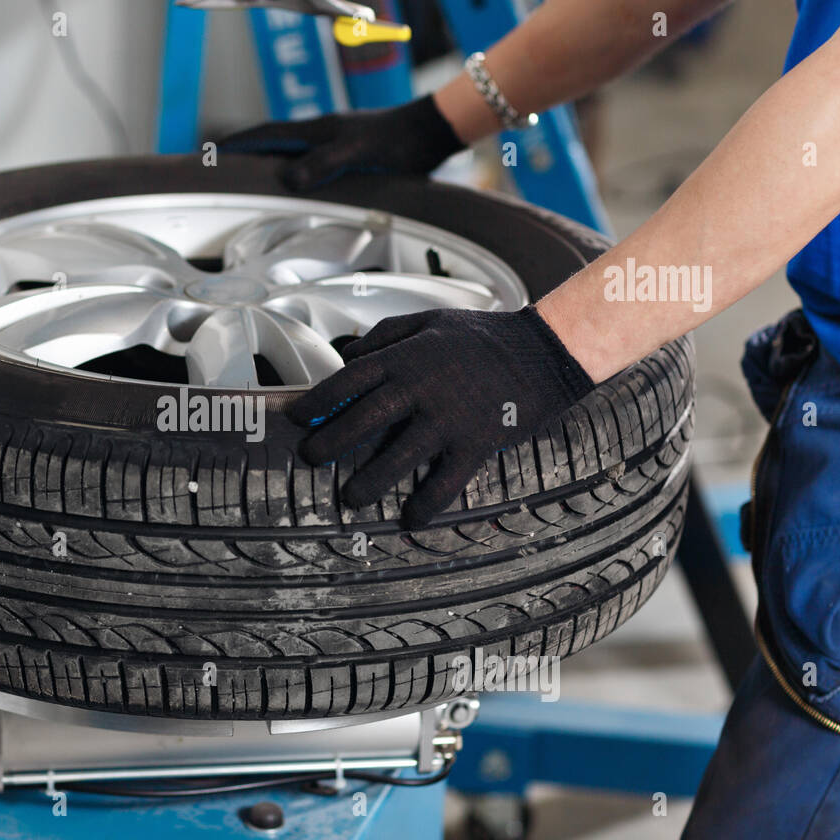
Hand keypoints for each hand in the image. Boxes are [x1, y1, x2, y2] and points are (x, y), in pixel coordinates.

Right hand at [217, 95, 464, 190]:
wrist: (432, 133)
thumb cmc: (398, 142)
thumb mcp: (357, 153)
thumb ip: (322, 163)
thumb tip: (287, 179)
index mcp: (317, 131)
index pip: (267, 134)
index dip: (238, 144)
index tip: (212, 151)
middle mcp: (323, 135)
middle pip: (275, 143)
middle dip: (248, 154)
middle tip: (225, 168)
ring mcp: (337, 145)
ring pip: (295, 155)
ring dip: (273, 165)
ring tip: (254, 183)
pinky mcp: (352, 156)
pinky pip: (314, 165)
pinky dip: (299, 175)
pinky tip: (302, 190)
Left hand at [288, 306, 594, 527]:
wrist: (543, 350)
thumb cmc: (482, 335)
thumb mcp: (430, 320)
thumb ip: (385, 335)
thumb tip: (347, 356)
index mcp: (406, 357)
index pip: (348, 381)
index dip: (317, 402)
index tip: (297, 419)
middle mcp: (421, 388)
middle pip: (363, 421)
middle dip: (330, 445)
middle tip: (311, 461)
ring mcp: (449, 418)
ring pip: (398, 457)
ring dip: (369, 482)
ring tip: (350, 499)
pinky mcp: (476, 443)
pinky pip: (446, 481)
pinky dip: (427, 504)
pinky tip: (410, 519)